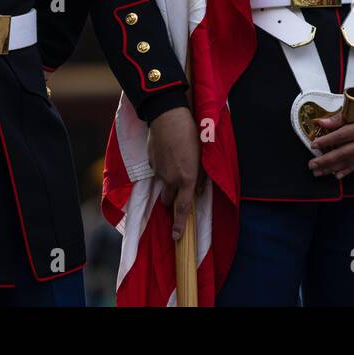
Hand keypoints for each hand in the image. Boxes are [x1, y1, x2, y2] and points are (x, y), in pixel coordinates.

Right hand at [148, 106, 201, 241]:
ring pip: (162, 184)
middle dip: (171, 198)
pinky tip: (168, 151)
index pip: (183, 208)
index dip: (180, 224)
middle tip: (178, 187)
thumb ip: (201, 177)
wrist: (168, 117)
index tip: (176, 237)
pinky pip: (157, 170)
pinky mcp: (151, 162)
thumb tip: (200, 191)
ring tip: (175, 161)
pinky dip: (162, 166)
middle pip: (167, 199)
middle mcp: (171, 178)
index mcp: (187, 179)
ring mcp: (159, 171)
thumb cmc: (190, 134)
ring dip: (167, 180)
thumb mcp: (202, 155)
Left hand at [307, 89, 353, 179]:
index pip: (343, 136)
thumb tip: (322, 123)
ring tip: (319, 172)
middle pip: (345, 153)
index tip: (313, 144)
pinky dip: (347, 170)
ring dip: (333, 168)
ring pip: (351, 161)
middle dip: (326, 161)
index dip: (327, 141)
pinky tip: (337, 175)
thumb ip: (341, 115)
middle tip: (312, 165)